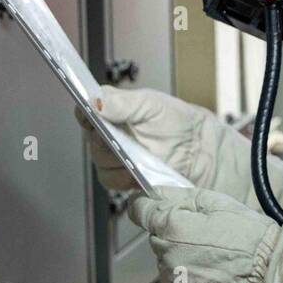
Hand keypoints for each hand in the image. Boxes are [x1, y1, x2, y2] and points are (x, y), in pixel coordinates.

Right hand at [77, 86, 213, 191]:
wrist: (198, 146)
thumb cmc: (174, 120)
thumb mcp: (151, 104)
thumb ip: (123, 102)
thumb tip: (97, 101)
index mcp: (110, 111)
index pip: (85, 111)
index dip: (85, 114)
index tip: (91, 115)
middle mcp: (107, 135)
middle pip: (92, 141)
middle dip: (106, 141)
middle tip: (121, 139)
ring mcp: (114, 159)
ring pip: (101, 163)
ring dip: (117, 161)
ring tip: (136, 157)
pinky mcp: (124, 179)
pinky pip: (114, 181)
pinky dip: (126, 177)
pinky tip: (140, 171)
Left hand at [130, 187, 278, 282]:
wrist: (271, 280)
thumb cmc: (251, 241)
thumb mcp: (219, 204)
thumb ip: (181, 196)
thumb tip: (157, 191)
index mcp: (173, 228)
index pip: (141, 212)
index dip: (147, 206)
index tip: (152, 205)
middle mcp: (167, 258)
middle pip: (158, 239)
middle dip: (175, 235)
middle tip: (205, 236)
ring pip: (168, 264)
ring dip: (182, 260)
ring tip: (213, 259)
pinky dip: (190, 282)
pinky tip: (213, 276)